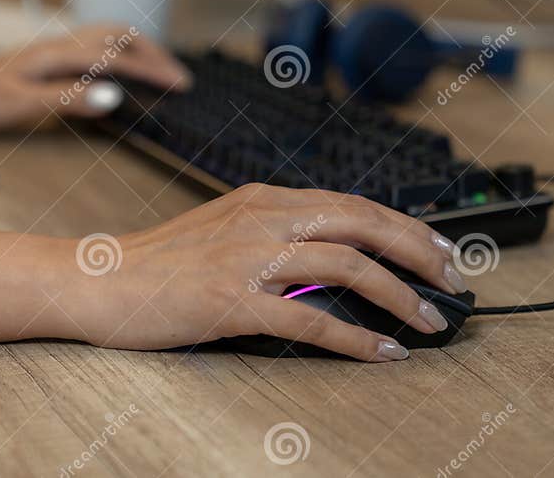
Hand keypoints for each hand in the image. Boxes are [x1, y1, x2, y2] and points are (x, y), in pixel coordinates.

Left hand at [0, 25, 190, 130]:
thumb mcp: (23, 105)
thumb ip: (69, 100)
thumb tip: (115, 97)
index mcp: (59, 55)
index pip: (119, 57)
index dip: (153, 70)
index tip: (181, 86)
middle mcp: (60, 44)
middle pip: (120, 36)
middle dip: (155, 53)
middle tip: (180, 78)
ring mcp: (54, 47)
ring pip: (108, 35)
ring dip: (139, 47)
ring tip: (160, 68)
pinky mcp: (48, 56)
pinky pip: (95, 43)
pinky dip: (120, 49)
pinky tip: (120, 68)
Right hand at [56, 184, 467, 361]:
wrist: (100, 280)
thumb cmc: (160, 263)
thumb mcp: (224, 232)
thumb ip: (276, 236)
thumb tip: (334, 260)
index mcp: (263, 200)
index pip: (353, 203)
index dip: (405, 226)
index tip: (439, 250)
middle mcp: (262, 219)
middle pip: (363, 223)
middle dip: (419, 252)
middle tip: (454, 282)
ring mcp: (248, 259)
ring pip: (347, 265)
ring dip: (399, 296)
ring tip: (428, 322)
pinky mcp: (232, 301)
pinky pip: (310, 318)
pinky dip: (355, 338)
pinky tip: (380, 353)